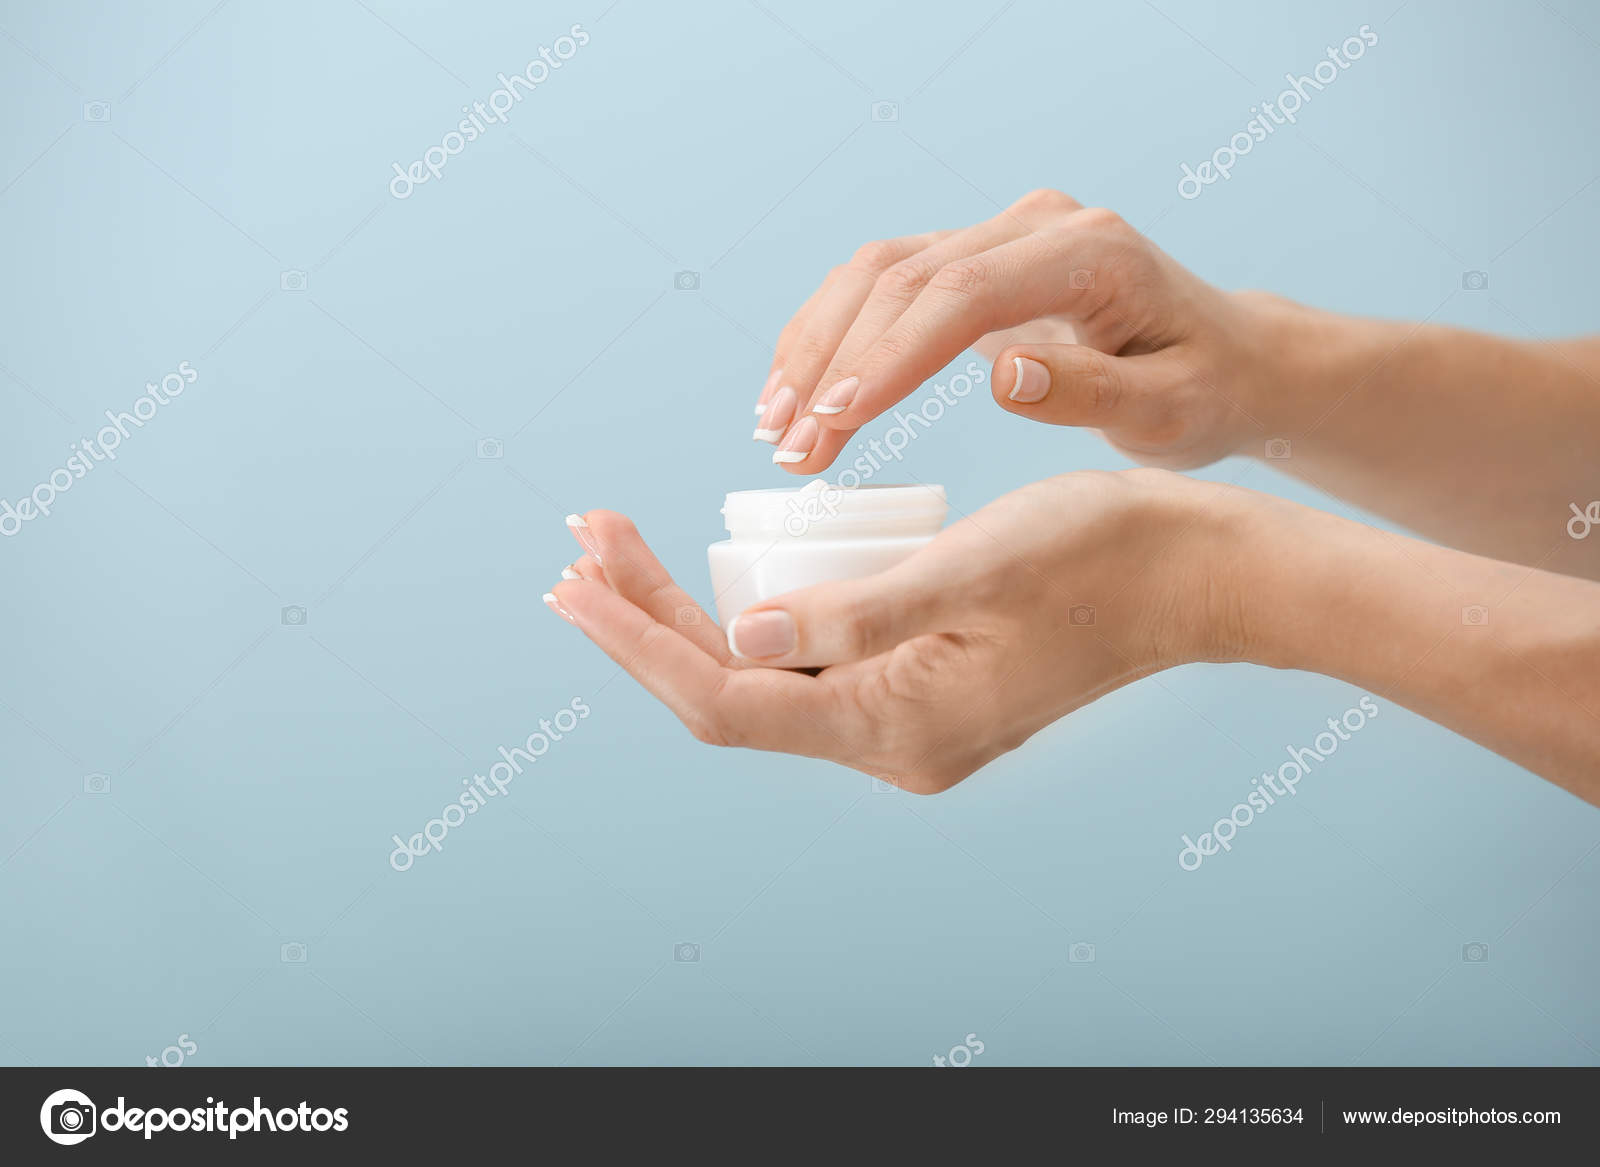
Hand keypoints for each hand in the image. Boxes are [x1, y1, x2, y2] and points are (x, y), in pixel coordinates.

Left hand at [549, 470, 1239, 792]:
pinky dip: (752, 614)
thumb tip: (741, 634)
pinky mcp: (920, 684)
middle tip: (579, 547)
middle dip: (647, 621)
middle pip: (732, 690)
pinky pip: (808, 659)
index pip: (731, 699)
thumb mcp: (977, 567)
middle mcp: (892, 741)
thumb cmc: (1103, 558)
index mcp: (900, 726)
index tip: (577, 582)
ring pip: (763, 674)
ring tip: (617, 549)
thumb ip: (857, 611)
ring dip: (688, 616)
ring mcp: (906, 719)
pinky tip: (716, 574)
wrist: (1196, 575)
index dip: (644, 643)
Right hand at [751, 188, 1281, 473]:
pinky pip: (883, 285)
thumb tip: (1001, 375)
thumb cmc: (1203, 391)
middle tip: (790, 450)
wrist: (1225, 359)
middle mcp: (1033, 226)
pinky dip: (832, 335)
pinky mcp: (974, 262)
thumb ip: (1090, 391)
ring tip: (774, 428)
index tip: (835, 422)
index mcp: (1087, 252)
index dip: (889, 356)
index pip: (962, 293)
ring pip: (876, 272)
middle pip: (902, 275)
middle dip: (834, 365)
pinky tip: (796, 392)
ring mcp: (999, 236)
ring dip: (816, 348)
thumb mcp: (1169, 412)